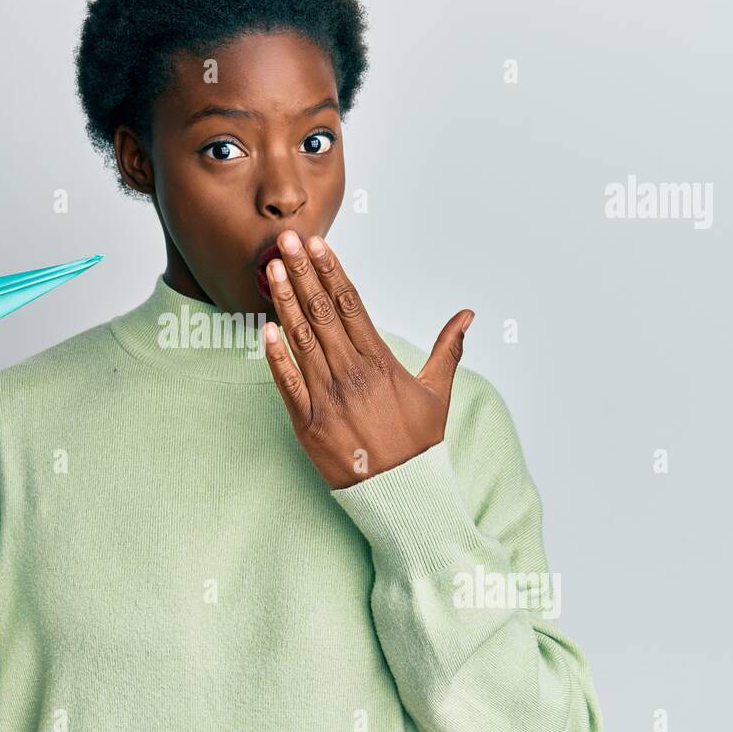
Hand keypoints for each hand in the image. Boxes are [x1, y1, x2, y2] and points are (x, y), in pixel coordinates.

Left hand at [261, 230, 472, 489]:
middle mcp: (352, 374)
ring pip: (301, 340)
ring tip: (272, 269)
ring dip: (284, 302)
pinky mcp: (307, 423)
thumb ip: (447, 348)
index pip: (352, 305)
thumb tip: (468, 314)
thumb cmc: (418, 443)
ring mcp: (327, 398)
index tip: (318, 245)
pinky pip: (287, 384)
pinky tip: (264, 328)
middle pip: (323, 313)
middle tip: (286, 239)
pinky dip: (275, 356)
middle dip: (303, 273)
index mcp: (380, 362)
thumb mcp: (438, 392)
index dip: (332, 271)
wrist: (401, 493)